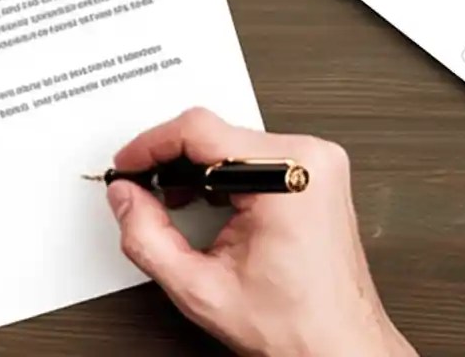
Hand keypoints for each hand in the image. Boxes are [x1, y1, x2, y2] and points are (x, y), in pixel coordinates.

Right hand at [107, 108, 415, 356]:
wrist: (339, 346)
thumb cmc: (296, 325)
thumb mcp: (200, 288)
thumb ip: (147, 238)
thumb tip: (125, 198)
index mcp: (289, 176)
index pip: (200, 129)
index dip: (150, 145)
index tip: (128, 164)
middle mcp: (310, 160)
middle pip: (215, 133)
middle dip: (171, 161)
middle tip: (145, 192)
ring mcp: (318, 164)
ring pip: (232, 141)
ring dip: (196, 168)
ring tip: (177, 205)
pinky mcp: (317, 174)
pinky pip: (255, 155)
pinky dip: (223, 174)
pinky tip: (210, 203)